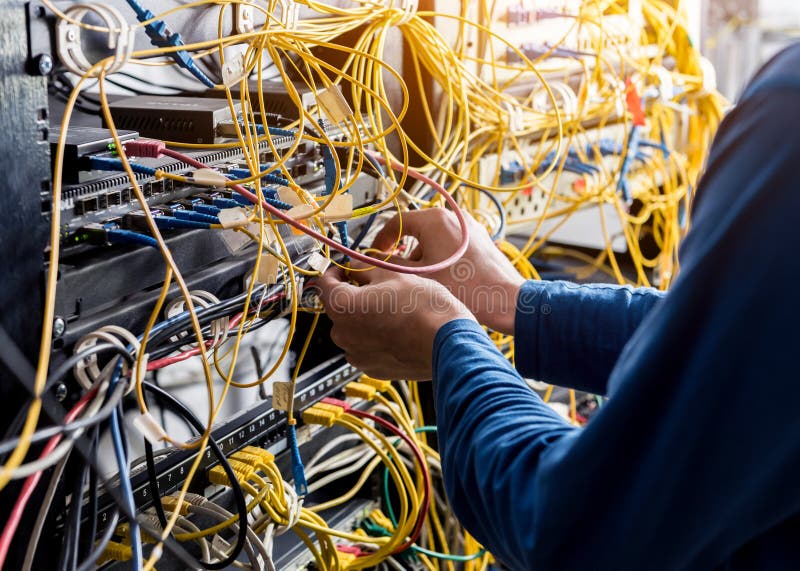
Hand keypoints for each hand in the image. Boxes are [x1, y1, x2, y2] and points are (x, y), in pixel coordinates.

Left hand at [316, 261, 475, 379]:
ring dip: (365, 317)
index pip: (324, 283)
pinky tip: (398, 328)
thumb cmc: (425, 308)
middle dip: (353, 295)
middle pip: (339, 308)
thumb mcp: (393, 274)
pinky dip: (376, 337)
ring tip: (392, 309)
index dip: (336, 271)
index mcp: (342, 306)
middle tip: (378, 286)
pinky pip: (366, 347)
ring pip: (353, 329)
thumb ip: (364, 268)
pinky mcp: (373, 368)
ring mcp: (358, 355)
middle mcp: (344, 334)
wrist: (449, 342)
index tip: (347, 268)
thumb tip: (353, 266)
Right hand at [372, 208, 524, 333]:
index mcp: (435, 219)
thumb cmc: (466, 289)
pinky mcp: (479, 240)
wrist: (506, 301)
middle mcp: (453, 217)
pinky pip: (451, 245)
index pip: (396, 222)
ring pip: (434, 239)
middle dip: (404, 253)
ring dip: (423, 258)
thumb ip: (392, 264)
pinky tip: (443, 282)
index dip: (381, 241)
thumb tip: (376, 260)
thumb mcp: (419, 278)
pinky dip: (441, 259)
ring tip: (425, 283)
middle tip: (398, 273)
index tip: (376, 256)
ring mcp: (469, 228)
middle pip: (415, 231)